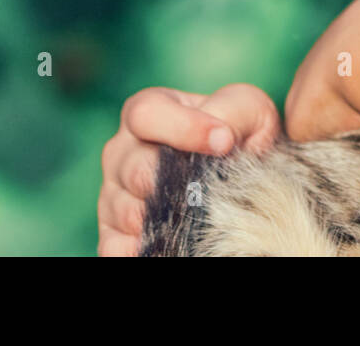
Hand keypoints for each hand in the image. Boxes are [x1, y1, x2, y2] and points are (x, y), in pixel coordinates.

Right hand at [97, 82, 279, 256]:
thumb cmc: (240, 133)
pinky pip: (115, 247)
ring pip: (127, 211)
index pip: (145, 114)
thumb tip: (220, 139)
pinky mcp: (112, 233)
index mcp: (149, 110)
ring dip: (164, 219)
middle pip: (136, 168)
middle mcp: (122, 150)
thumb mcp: (247, 109)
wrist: (243, 174)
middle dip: (176, 180)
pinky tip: (168, 245)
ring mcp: (113, 193)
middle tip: (208, 188)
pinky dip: (140, 249)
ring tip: (195, 218)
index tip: (225, 143)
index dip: (184, 129)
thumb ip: (233, 111)